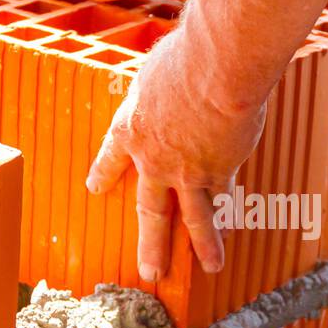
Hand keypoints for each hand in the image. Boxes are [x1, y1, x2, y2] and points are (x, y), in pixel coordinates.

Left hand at [86, 35, 265, 280]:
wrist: (218, 67)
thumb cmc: (187, 56)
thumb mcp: (154, 68)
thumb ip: (156, 88)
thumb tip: (166, 84)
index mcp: (131, 128)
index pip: (112, 157)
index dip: (104, 172)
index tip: (95, 187)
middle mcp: (156, 160)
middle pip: (151, 209)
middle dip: (151, 243)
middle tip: (150, 271)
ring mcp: (189, 172)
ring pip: (194, 218)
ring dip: (202, 246)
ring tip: (210, 267)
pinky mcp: (221, 170)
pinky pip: (225, 199)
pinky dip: (229, 215)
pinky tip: (233, 231)